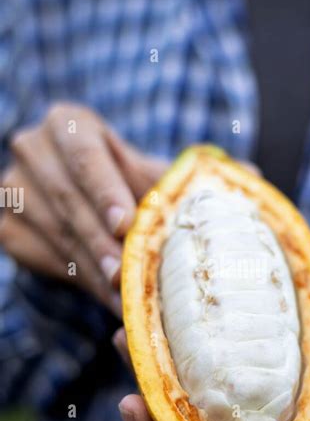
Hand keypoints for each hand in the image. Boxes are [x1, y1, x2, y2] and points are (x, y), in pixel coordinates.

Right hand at [0, 103, 167, 314]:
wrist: (103, 208)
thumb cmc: (136, 183)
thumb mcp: (152, 176)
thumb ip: (161, 185)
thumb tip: (182, 203)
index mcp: (68, 124)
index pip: (86, 156)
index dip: (105, 192)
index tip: (125, 226)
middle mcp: (32, 148)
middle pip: (68, 200)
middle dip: (102, 243)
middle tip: (128, 277)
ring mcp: (14, 188)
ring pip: (57, 234)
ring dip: (97, 270)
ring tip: (129, 295)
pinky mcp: (9, 227)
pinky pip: (45, 258)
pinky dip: (82, 281)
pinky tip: (110, 297)